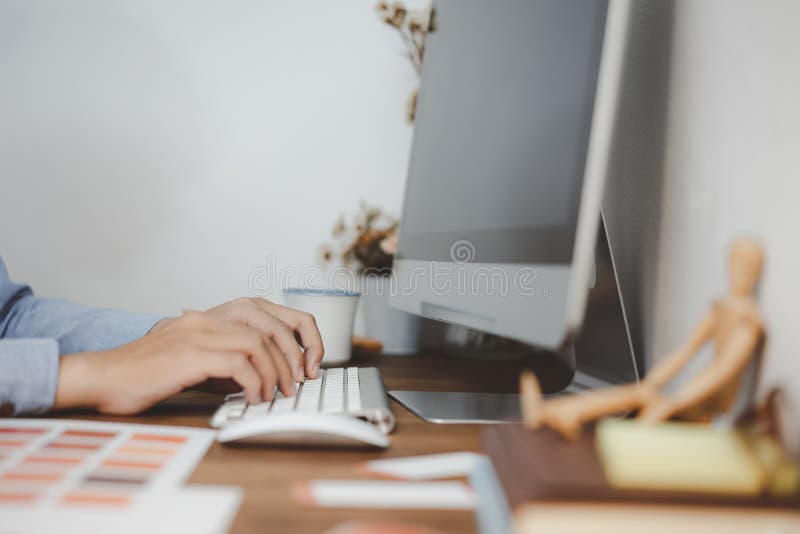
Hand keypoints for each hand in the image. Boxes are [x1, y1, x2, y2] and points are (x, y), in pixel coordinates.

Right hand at [151, 297, 323, 381]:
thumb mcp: (193, 359)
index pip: (271, 312)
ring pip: (260, 344)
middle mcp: (208, 317)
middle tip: (297, 383)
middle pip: (273, 326)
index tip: (307, 363)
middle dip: (294, 356)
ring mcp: (199, 333)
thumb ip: (226, 360)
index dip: (299, 336)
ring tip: (276, 394)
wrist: (102, 377)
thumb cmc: (145, 374)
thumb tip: (263, 376)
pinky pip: (240, 364)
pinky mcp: (190, 354)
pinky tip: (254, 398)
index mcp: (212, 316)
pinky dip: (255, 383)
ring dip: (276, 373)